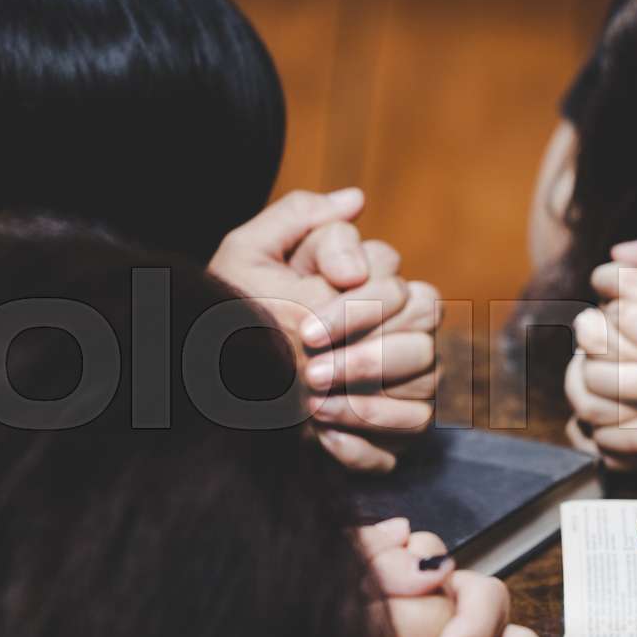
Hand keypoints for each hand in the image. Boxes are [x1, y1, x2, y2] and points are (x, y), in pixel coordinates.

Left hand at [209, 189, 438, 472]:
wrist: (209, 391)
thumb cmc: (228, 318)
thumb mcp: (247, 258)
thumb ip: (298, 218)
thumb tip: (355, 199)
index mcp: (364, 282)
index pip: (396, 282)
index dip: (358, 307)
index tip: (307, 330)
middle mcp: (395, 325)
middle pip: (424, 326)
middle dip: (367, 353)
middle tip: (309, 371)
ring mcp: (403, 376)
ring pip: (427, 377)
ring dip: (368, 397)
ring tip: (313, 407)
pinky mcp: (396, 426)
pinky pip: (413, 427)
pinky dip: (370, 437)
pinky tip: (323, 438)